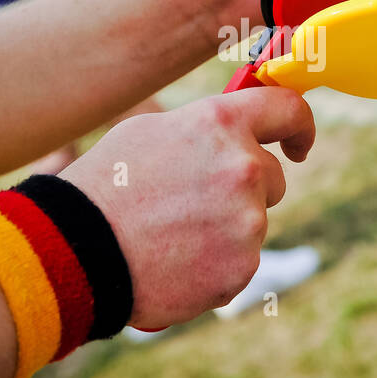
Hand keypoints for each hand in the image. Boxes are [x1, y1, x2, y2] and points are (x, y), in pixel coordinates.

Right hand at [58, 87, 314, 328]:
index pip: (288, 110)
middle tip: (190, 203)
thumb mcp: (151, 132)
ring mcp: (247, 221)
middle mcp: (244, 167)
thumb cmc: (105, 186)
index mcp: (221, 123)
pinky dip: (216, 264)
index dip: (299, 126)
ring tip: (172, 235)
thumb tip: (235, 135)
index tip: (297, 144)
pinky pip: (240, 261)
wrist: (77, 251)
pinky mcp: (241, 267)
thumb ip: (205, 130)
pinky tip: (176, 261)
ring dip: (226, 228)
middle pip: (271, 177)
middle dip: (245, 189)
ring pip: (253, 221)